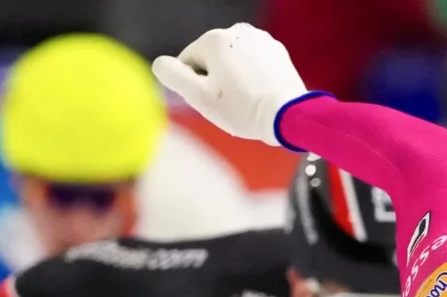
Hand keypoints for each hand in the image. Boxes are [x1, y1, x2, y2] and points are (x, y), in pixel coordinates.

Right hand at [153, 24, 307, 145]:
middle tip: (231, 104)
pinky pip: (253, 65)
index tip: (213, 101)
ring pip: (233, 63)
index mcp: (215, 38)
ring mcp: (261, 39)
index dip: (195, 86)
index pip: (189, 62)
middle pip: (212, 61)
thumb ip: (173, 76)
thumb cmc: (242, 108)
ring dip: (234, 80)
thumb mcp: (199, 96)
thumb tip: (160, 64)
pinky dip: (253, 79)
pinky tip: (260, 95)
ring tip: (247, 101)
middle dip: (216, 81)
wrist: (287, 114)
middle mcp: (237, 31)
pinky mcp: (277, 52)